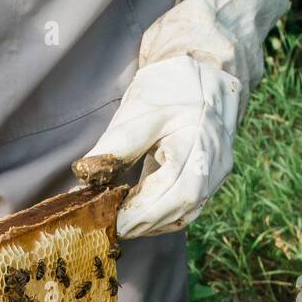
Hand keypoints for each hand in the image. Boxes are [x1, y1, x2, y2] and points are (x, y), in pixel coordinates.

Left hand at [77, 55, 241, 238]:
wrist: (202, 74)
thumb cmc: (168, 88)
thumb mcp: (137, 110)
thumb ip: (115, 146)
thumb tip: (84, 176)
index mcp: (198, 138)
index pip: (174, 189)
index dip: (142, 212)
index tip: (111, 220)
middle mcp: (215, 159)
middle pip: (183, 206)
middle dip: (145, 222)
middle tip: (111, 228)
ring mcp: (217, 171)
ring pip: (187, 212)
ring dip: (153, 224)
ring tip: (122, 223)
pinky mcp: (211, 178)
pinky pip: (189, 208)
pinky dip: (163, 217)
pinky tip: (139, 217)